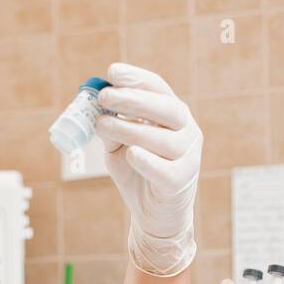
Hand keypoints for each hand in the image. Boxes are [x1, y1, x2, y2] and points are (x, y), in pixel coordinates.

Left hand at [94, 62, 202, 276]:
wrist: (153, 213)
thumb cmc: (138, 171)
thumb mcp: (118, 146)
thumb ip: (110, 128)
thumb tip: (95, 111)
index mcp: (172, 115)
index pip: (158, 89)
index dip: (136, 78)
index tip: (112, 71)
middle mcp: (186, 130)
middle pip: (165, 108)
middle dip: (133, 99)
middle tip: (104, 95)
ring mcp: (188, 156)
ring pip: (162, 138)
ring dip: (130, 127)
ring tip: (102, 124)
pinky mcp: (181, 181)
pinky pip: (165, 169)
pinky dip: (148, 161)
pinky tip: (132, 154)